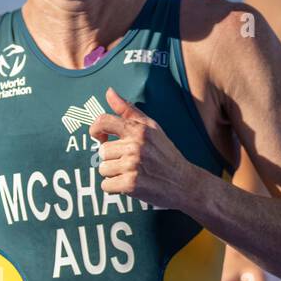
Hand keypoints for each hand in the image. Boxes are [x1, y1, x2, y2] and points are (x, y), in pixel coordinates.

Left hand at [90, 88, 192, 207]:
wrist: (185, 182)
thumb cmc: (164, 153)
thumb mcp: (151, 127)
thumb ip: (127, 110)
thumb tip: (109, 91)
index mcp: (139, 130)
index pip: (103, 121)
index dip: (95, 130)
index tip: (101, 137)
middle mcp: (135, 146)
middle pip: (102, 151)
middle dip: (112, 158)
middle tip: (130, 162)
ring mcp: (133, 165)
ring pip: (103, 169)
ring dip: (113, 174)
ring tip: (131, 173)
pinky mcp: (131, 184)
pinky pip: (106, 186)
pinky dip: (114, 189)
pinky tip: (129, 184)